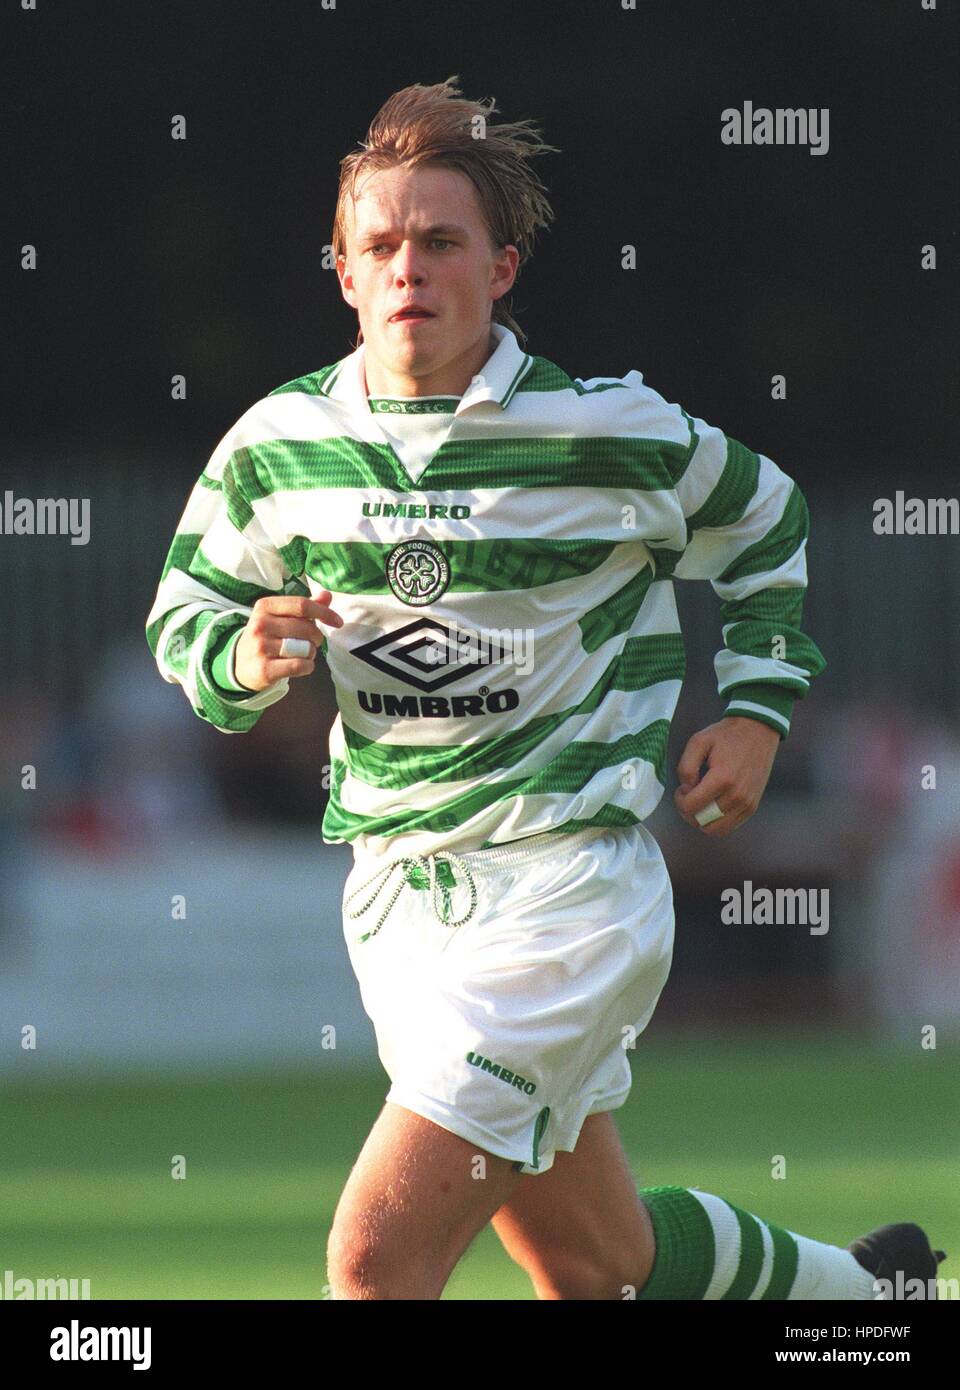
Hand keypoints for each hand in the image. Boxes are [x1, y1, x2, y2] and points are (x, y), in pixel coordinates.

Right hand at [234, 592, 342, 691]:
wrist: (240, 664)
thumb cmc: (267, 636)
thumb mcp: (280, 617)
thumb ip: (304, 606)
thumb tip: (326, 595)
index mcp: (264, 606)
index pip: (302, 605)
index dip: (324, 613)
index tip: (338, 622)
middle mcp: (260, 624)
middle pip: (307, 628)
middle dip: (316, 637)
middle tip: (310, 642)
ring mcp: (261, 647)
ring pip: (305, 648)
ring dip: (310, 653)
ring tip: (300, 653)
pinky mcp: (264, 669)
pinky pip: (300, 665)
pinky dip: (307, 666)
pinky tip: (300, 665)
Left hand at [673, 716, 780, 836]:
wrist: (758, 731)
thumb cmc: (726, 735)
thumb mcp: (698, 741)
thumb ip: (685, 767)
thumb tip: (687, 789)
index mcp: (722, 778)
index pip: (691, 807)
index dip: (679, 800)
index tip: (683, 788)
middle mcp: (737, 795)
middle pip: (701, 822)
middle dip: (688, 812)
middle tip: (688, 796)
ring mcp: (747, 803)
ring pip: (715, 829)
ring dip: (701, 820)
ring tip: (700, 802)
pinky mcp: (752, 806)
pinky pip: (729, 826)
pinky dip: (716, 821)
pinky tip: (712, 803)